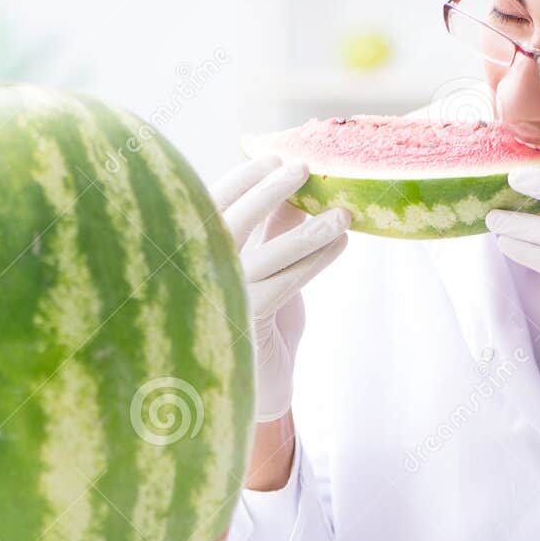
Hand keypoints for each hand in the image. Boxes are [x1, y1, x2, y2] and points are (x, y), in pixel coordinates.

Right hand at [211, 155, 349, 422]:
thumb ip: (273, 226)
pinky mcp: (247, 321)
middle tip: (302, 167)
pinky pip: (287, 282)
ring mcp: (222, 298)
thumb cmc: (262, 313)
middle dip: (268, 191)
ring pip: (268, 254)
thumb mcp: (266, 262)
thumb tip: (295, 177)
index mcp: (195, 253)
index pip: (210, 205)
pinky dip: (317, 259)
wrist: (260, 382)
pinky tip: (340, 243)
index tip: (274, 158)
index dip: (242, 178)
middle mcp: (199, 273)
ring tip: (343, 213)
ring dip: (310, 229)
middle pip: (231, 222)